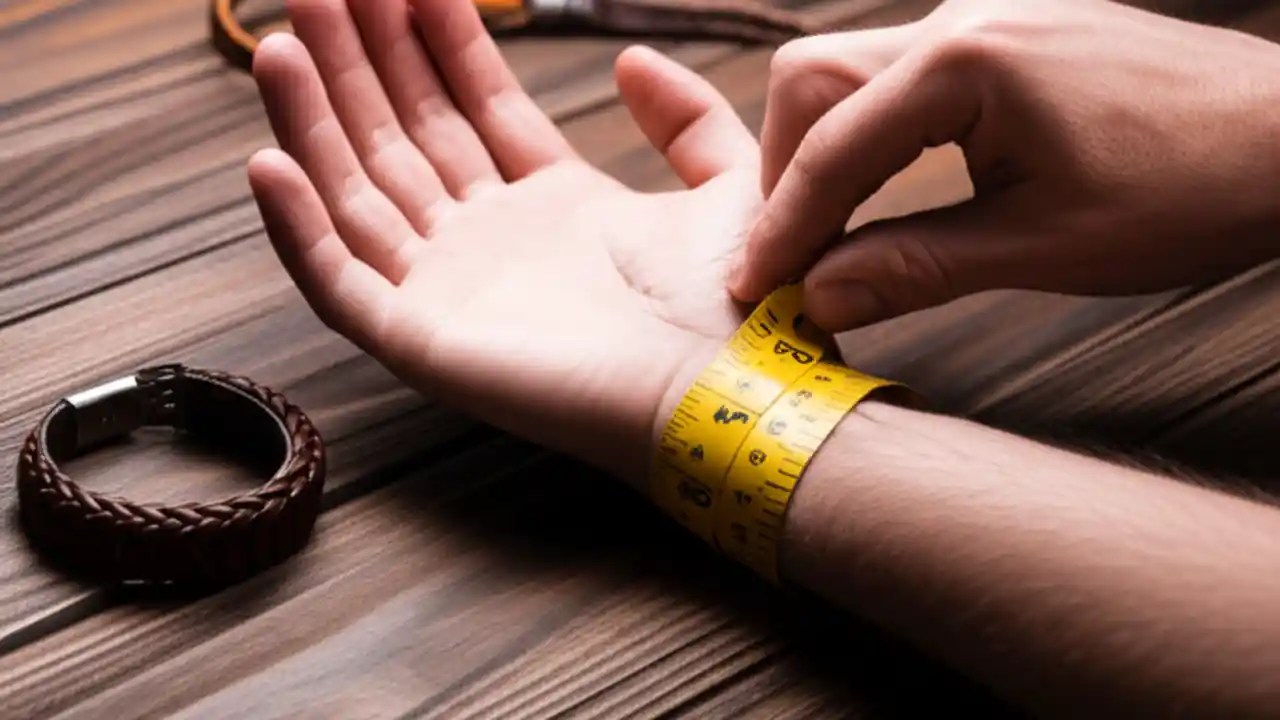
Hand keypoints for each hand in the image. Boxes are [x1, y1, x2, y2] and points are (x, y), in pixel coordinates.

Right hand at [247, 0, 760, 484]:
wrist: (724, 390)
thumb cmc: (734, 306)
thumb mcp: (727, 183)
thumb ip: (686, 118)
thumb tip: (630, 58)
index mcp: (556, 206)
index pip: (475, 106)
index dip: (441, 41)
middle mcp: (494, 243)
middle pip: (407, 134)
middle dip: (365, 58)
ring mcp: (452, 291)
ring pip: (361, 191)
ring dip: (318, 118)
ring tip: (282, 43)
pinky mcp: (421, 340)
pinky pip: (340, 280)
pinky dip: (300, 227)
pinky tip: (268, 160)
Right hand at [730, 0, 1279, 329]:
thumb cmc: (1191, 189)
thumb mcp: (1043, 246)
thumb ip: (915, 266)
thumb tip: (817, 296)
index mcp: (969, 60)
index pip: (833, 144)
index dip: (782, 224)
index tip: (751, 284)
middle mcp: (962, 17)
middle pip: (814, 80)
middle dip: (786, 173)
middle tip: (786, 258)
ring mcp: (984, 16)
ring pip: (850, 73)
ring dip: (825, 154)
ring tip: (826, 237)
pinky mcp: (1003, 33)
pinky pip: (900, 76)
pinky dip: (872, 138)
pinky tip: (882, 192)